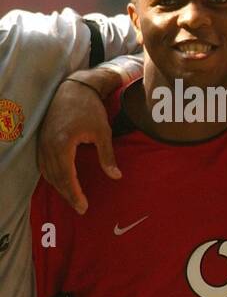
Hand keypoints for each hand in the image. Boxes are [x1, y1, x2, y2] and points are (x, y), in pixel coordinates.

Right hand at [38, 77, 118, 214]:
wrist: (73, 88)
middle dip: (67, 194)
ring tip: (73, 198)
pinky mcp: (42, 139)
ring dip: (59, 186)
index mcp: (62, 145)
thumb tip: (116, 176)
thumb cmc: (90, 109)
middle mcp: (48, 145)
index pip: (66, 176)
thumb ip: (107, 156)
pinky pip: (43, 163)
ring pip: (47, 172)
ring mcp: (42, 142)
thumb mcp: (103, 133)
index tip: (83, 206)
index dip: (74, 193)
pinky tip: (61, 182)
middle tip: (80, 208)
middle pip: (55, 177)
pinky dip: (52, 175)